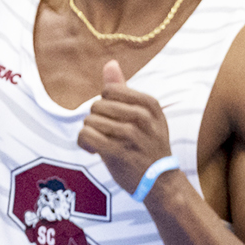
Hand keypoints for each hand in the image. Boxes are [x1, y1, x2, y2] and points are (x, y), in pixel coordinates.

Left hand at [77, 60, 174, 192]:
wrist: (161, 181)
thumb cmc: (148, 145)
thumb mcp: (145, 115)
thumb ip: (124, 89)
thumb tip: (110, 63)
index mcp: (149, 104)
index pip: (109, 90)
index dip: (105, 104)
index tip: (112, 119)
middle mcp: (141, 117)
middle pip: (96, 105)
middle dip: (96, 120)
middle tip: (106, 135)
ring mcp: (130, 134)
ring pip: (89, 121)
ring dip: (90, 133)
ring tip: (102, 144)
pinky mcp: (117, 152)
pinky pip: (86, 135)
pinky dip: (84, 143)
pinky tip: (93, 151)